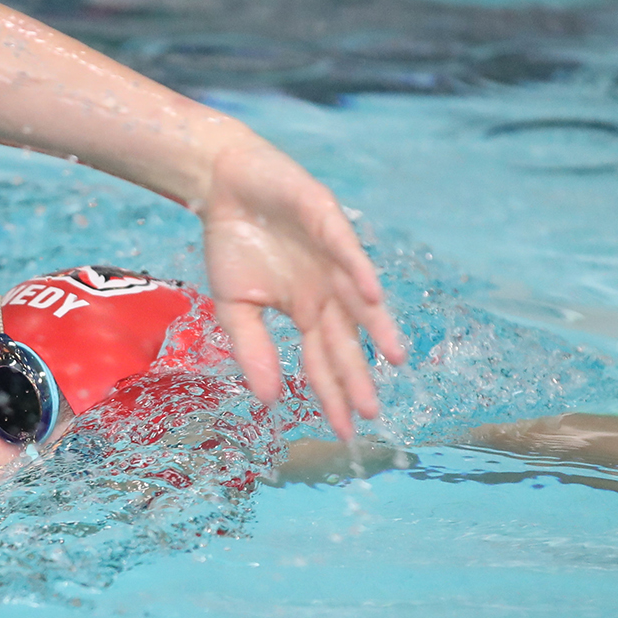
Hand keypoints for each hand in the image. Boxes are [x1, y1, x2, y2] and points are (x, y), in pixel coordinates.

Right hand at [197, 139, 405, 440]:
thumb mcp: (235, 306)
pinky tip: (371, 294)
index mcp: (306, 311)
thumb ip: (253, 350)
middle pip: (346, 339)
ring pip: (359, 299)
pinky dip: (359, 271)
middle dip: (358, 375)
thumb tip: (269, 400)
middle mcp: (326, 290)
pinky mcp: (327, 221)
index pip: (323, 361)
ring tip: (393, 358)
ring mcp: (331, 258)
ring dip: (378, 327)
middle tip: (372, 412)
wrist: (223, 185)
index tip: (344, 432)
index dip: (333, 395)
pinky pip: (346, 250)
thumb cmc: (233, 244)